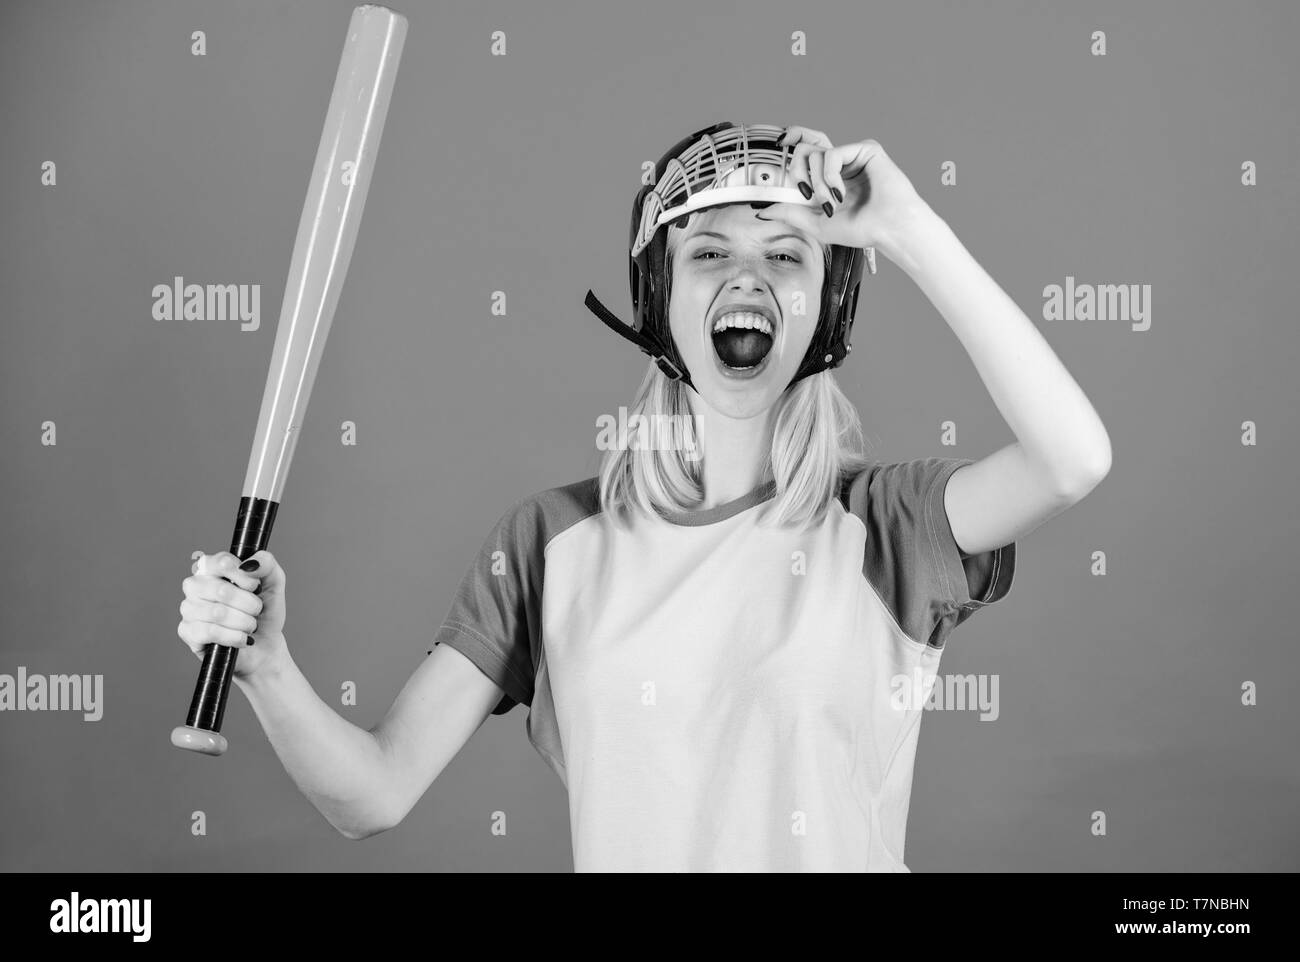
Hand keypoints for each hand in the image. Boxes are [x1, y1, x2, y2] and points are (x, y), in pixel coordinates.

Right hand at [178, 550, 288, 680]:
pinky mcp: (187, 632)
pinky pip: (211, 632)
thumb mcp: (274, 584)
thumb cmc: (265, 613)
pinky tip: (243, 639)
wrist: (264, 646)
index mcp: (214, 568)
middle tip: (256, 611)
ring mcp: (189, 608)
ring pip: (217, 613)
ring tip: (250, 626)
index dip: (242, 576)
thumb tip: (250, 563)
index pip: (220, 562)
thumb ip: (267, 564)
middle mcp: (196, 585)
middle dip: (249, 604)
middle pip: (221, 590)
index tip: (255, 587)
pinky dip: (235, 637)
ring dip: (244, 622)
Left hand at [759, 126, 933, 259]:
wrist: (888, 229)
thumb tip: (763, 211)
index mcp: (830, 178)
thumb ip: (791, 213)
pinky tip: (840, 191)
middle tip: (805, 194)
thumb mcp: (817, 224)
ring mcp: (853, 155)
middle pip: (805, 146)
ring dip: (816, 183)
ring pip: (815, 152)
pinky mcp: (865, 149)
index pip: (806, 153)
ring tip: (831, 203)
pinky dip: (829, 176)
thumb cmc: (861, 229)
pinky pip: (831, 154)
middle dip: (797, 171)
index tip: (778, 143)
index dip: (791, 143)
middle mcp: (841, 164)